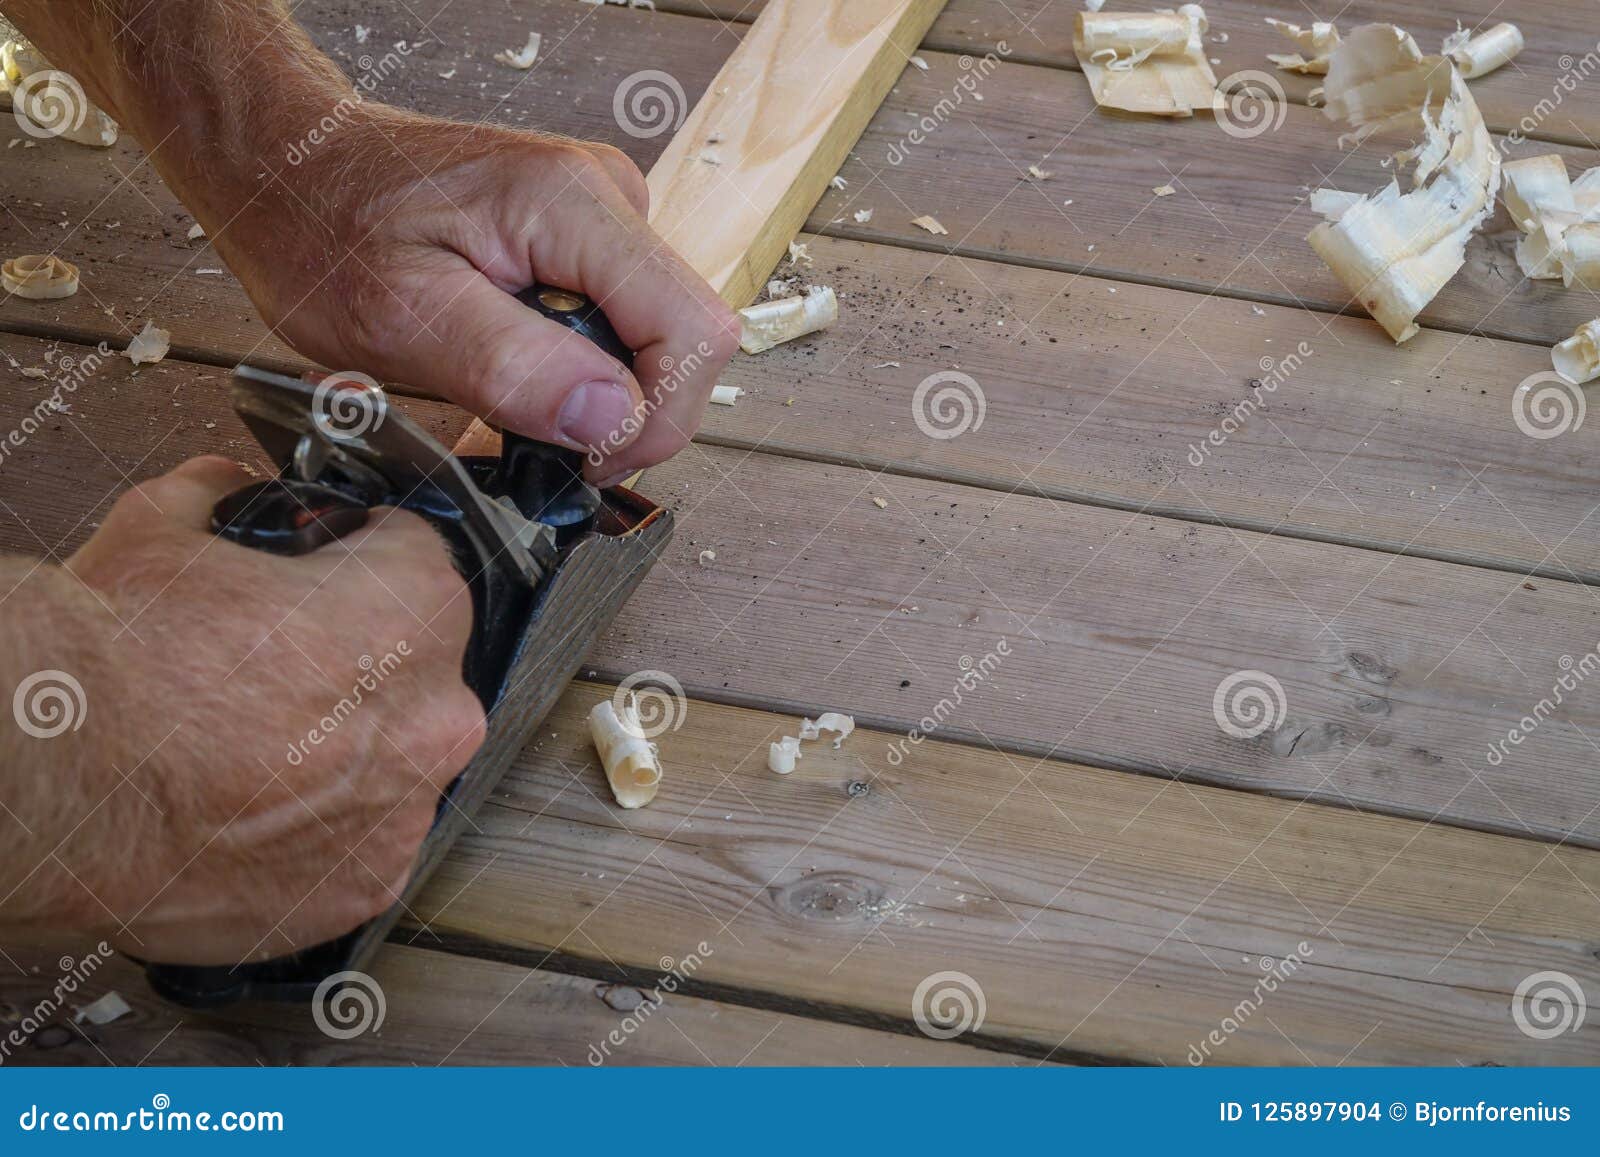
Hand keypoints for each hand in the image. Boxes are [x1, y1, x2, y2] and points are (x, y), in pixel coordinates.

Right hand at [53, 457, 483, 963]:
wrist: (51, 778)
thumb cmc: (114, 657)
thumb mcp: (160, 532)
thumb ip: (212, 499)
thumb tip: (217, 487)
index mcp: (415, 611)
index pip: (419, 561)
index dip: (361, 558)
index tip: (327, 571)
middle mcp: (434, 712)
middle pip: (417, 671)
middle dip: (358, 664)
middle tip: (278, 669)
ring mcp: (404, 809)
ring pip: (396, 764)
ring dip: (344, 753)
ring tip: (252, 748)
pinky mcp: (363, 887)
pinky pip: (360, 844)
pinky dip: (318, 831)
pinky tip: (251, 812)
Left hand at [209, 107, 739, 483]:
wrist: (292, 169)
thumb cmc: (324, 230)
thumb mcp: (399, 318)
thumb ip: (512, 366)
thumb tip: (611, 417)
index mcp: (573, 206)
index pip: (694, 332)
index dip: (657, 418)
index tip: (586, 460)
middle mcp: (607, 197)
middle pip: (688, 340)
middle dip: (626, 411)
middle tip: (537, 438)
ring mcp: (603, 215)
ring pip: (657, 340)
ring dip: (597, 391)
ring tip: (508, 385)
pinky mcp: (587, 238)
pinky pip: (623, 324)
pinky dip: (580, 366)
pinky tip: (516, 359)